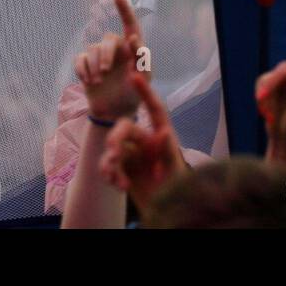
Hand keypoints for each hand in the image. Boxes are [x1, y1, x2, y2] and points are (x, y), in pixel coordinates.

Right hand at [75, 0, 147, 120]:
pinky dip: (82, 69)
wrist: (115, 112)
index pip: (130, 25)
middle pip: (107, 39)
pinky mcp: (86, 66)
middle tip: (106, 73)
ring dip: (94, 66)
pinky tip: (88, 81)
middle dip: (105, 54)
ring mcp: (99, 57)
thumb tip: (134, 37)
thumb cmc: (134, 93)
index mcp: (131, 49)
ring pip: (92, 49)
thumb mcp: (144, 79)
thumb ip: (142, 58)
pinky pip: (80, 59)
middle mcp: (115, 49)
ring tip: (99, 82)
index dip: (124, 9)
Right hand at [99, 76, 184, 208]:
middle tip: (113, 153)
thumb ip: (167, 151)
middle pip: (124, 129)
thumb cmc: (177, 187)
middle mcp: (144, 141)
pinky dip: (109, 174)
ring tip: (115, 179)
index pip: (154, 110)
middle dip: (116, 138)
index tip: (134, 75)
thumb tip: (163, 131)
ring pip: (112, 148)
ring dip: (110, 162)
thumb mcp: (175, 170)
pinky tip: (118, 186)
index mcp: (161, 136)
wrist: (166, 209)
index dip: (145, 92)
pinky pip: (108, 165)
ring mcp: (132, 153)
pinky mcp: (122, 168)